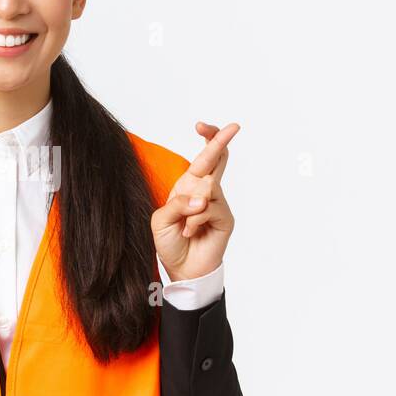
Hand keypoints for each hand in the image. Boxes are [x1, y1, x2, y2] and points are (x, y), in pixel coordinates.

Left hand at [150, 121, 238, 281]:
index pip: (202, 158)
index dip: (206, 139)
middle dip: (220, 140)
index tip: (201, 125)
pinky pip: (209, 208)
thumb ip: (177, 204)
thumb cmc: (170, 242)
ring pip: (208, 187)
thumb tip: (202, 198)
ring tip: (185, 225)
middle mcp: (205, 191)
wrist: (182, 270)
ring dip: (190, 206)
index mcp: (188, 186)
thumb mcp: (161, 219)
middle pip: (217, 159)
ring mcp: (218, 204)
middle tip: (234, 126)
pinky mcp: (225, 218)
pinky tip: (191, 233)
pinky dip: (195, 221)